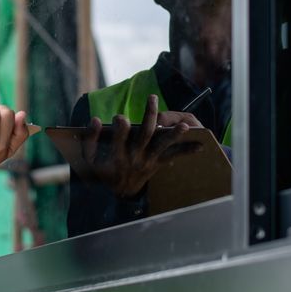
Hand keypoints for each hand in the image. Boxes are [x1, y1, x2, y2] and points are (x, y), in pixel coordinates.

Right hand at [72, 94, 202, 198]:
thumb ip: (89, 139)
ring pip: (162, 145)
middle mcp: (135, 157)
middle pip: (145, 134)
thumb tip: (94, 119)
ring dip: (173, 134)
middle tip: (153, 98)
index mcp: (118, 155)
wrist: (120, 192)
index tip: (120, 117)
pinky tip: (201, 145)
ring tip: (184, 126)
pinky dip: (186, 151)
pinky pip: (173, 156)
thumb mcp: (89, 159)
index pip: (120, 137)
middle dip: (149, 115)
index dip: (121, 126)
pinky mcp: (158, 163)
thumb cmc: (103, 171)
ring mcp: (148, 160)